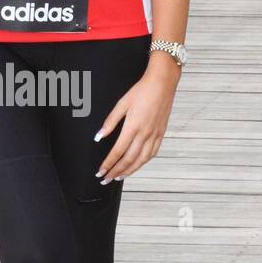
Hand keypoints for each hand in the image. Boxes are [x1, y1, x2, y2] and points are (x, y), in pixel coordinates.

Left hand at [93, 60, 180, 181]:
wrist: (162, 83)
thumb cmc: (142, 91)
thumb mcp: (121, 104)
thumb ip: (110, 122)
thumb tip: (98, 137)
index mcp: (132, 127)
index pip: (117, 152)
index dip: (108, 164)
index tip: (100, 171)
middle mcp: (145, 134)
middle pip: (128, 160)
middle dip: (115, 172)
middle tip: (106, 179)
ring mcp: (154, 135)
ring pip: (141, 160)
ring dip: (129, 171)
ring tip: (119, 177)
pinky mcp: (161, 134)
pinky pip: (152, 153)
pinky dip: (143, 162)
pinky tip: (136, 165)